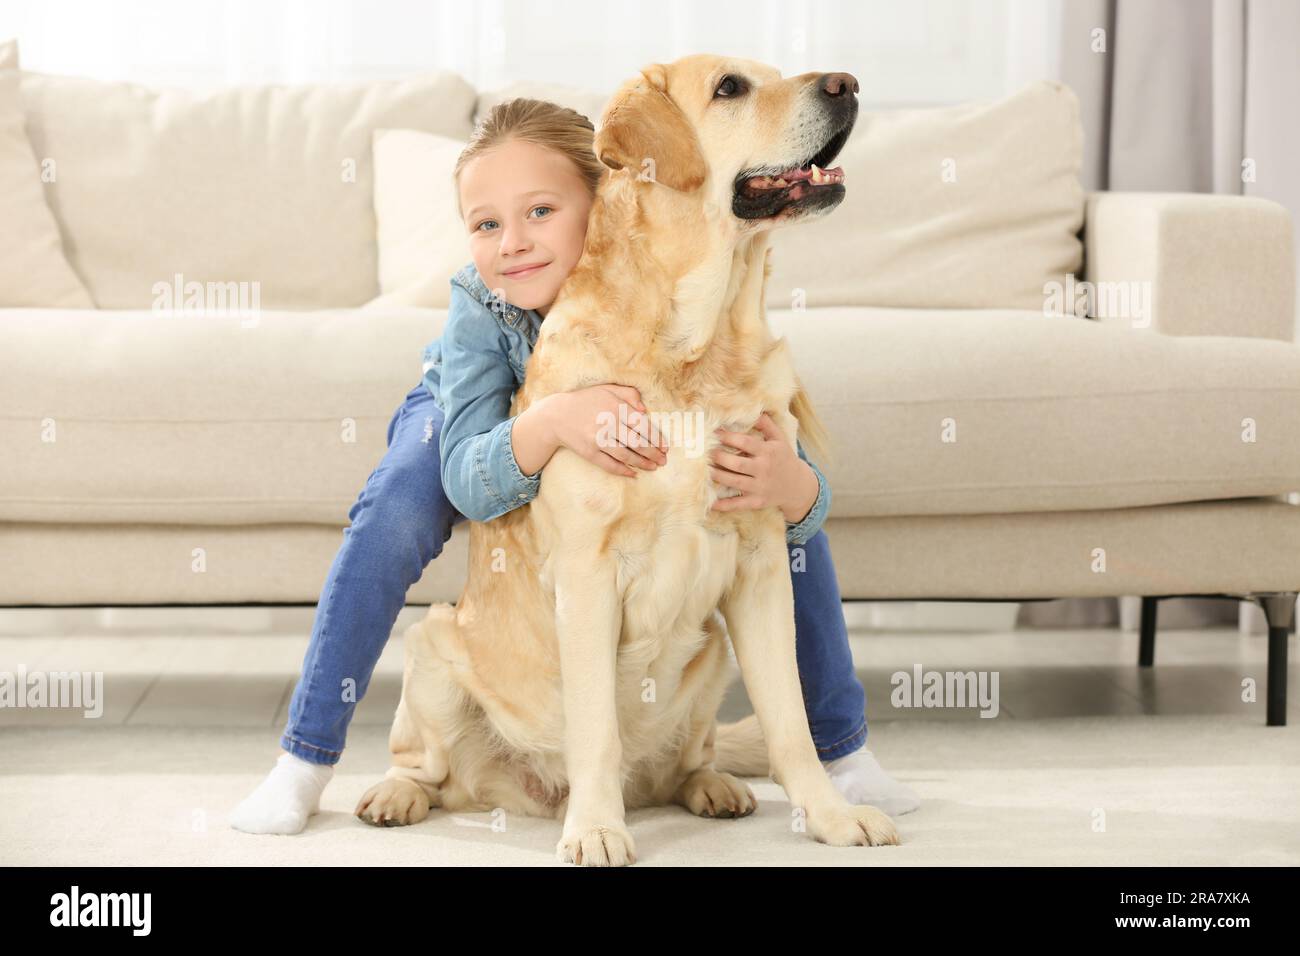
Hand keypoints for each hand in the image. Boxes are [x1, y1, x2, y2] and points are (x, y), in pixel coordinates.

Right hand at [548, 384, 668, 477]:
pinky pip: (609, 465)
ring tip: (653, 467)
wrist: (556, 415)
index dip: (656, 438)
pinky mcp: (589, 452)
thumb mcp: (607, 389)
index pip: (643, 425)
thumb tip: (645, 409)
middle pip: (637, 443)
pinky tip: (633, 473)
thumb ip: (629, 394)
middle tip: (663, 460)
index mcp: (616, 407)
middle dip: (653, 453)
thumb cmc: (586, 400)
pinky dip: (623, 471)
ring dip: (642, 464)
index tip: (665, 447)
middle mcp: (608, 424)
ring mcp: (598, 440)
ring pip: (626, 456)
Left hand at [710, 412, 818, 521]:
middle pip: (737, 464)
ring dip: (717, 476)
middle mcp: (763, 469)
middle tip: (705, 452)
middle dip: (719, 457)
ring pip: (734, 482)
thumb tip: (754, 409)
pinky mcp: (757, 501)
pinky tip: (711, 503)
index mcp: (768, 452)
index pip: (745, 443)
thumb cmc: (784, 458)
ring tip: (704, 469)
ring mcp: (760, 487)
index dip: (728, 437)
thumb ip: (767, 425)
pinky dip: (724, 505)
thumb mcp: (780, 440)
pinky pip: (738, 504)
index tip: (713, 432)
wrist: (798, 486)